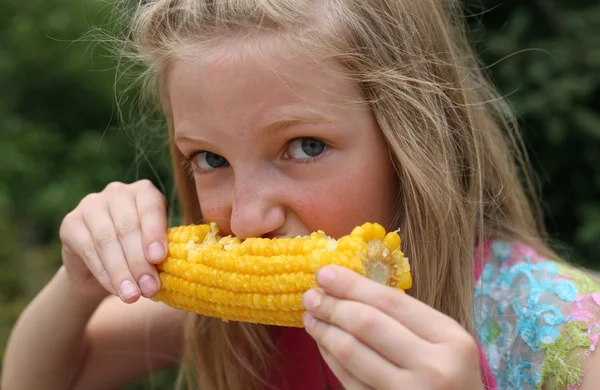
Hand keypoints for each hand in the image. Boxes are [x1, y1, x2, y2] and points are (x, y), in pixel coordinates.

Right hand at [59, 180, 167, 302]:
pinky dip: (104, 273)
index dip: (154, 233)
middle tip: (149, 289)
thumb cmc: (137, 254)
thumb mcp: (153, 251)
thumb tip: (167, 274)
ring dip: (121, 272)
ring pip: (107, 240)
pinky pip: (88, 250)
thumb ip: (160, 255)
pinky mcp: (70, 223)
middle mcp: (117, 192)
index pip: (150, 207)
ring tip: (132, 295)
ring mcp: (91, 204)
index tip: (158, 258)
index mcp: (144, 192)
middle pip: (128, 227)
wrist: (100, 268)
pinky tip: (115, 289)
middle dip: (140, 262)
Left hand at [302, 266, 483, 389]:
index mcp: (451, 339)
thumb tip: (350, 287)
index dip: (353, 285)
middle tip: (311, 295)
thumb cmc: (451, 376)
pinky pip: (349, 379)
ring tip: (310, 316)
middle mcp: (434, 367)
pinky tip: (322, 342)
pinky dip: (330, 357)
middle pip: (367, 324)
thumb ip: (407, 318)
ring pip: (352, 353)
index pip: (391, 302)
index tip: (325, 273)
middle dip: (333, 305)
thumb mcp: (445, 342)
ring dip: (325, 331)